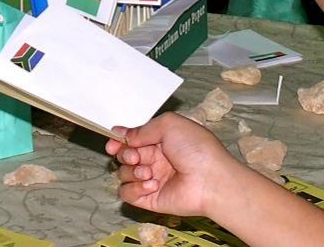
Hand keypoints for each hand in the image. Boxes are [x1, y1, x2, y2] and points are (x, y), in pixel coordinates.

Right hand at [106, 113, 238, 218]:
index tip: (113, 141)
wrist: (210, 181)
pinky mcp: (149, 198)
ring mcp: (152, 180)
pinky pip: (127, 193)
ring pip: (124, 174)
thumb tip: (126, 136)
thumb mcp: (169, 124)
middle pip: (125, 155)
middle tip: (136, 156)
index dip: (120, 140)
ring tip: (149, 172)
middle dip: (125, 154)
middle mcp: (156, 160)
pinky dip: (134, 188)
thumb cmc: (197, 149)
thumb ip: (144, 128)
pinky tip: (151, 185)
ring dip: (132, 171)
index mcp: (162, 141)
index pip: (132, 139)